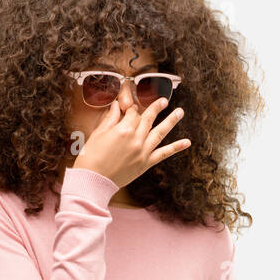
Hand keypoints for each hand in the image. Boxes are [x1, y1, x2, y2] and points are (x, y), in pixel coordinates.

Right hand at [73, 97, 189, 188]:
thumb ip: (110, 118)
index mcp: (123, 129)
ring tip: (180, 112)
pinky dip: (176, 148)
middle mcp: (136, 139)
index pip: (133, 114)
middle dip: (156, 108)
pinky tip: (187, 142)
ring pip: (160, 132)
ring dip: (171, 121)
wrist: (95, 179)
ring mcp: (143, 151)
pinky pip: (164, 153)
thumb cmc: (92, 155)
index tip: (132, 107)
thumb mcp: (99, 133)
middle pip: (148, 119)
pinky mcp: (146, 163)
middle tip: (164, 100)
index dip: (132, 109)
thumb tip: (117, 106)